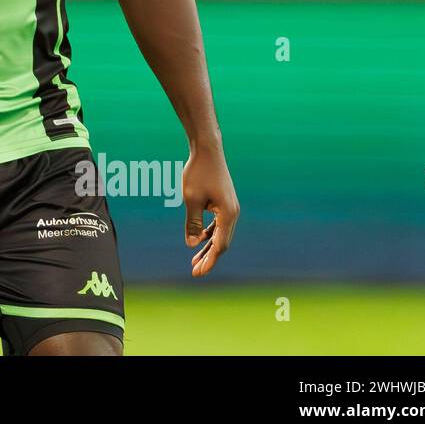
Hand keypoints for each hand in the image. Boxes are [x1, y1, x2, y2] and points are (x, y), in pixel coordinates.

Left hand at [182, 141, 238, 276]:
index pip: (220, 245)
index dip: (209, 261)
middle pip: (222, 243)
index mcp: (228, 214)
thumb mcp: (191, 200)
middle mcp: (233, 213)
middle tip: (195, 272)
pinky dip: (209, 234)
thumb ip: (192, 223)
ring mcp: (230, 207)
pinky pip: (218, 224)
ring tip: (195, 261)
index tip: (198, 273)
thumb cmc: (198, 173)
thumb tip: (192, 244)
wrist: (207, 150)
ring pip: (220, 234)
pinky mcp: (224, 202)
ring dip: (209, 247)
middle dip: (209, 258)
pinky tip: (200, 240)